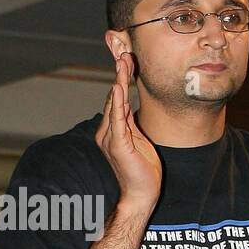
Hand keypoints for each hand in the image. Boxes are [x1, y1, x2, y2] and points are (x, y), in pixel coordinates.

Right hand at [95, 53, 161, 212]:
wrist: (142, 195)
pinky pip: (117, 121)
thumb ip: (130, 122)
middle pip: (113, 97)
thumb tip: (128, 104)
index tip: (126, 60)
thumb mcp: (138, 140)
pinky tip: (119, 88)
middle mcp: (106, 131)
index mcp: (112, 129)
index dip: (120, 79)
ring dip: (118, 82)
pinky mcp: (118, 146)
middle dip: (119, 75)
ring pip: (114, 104)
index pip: (115, 99)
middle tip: (124, 53)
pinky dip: (117, 103)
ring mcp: (110, 138)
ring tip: (123, 64)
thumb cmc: (142, 170)